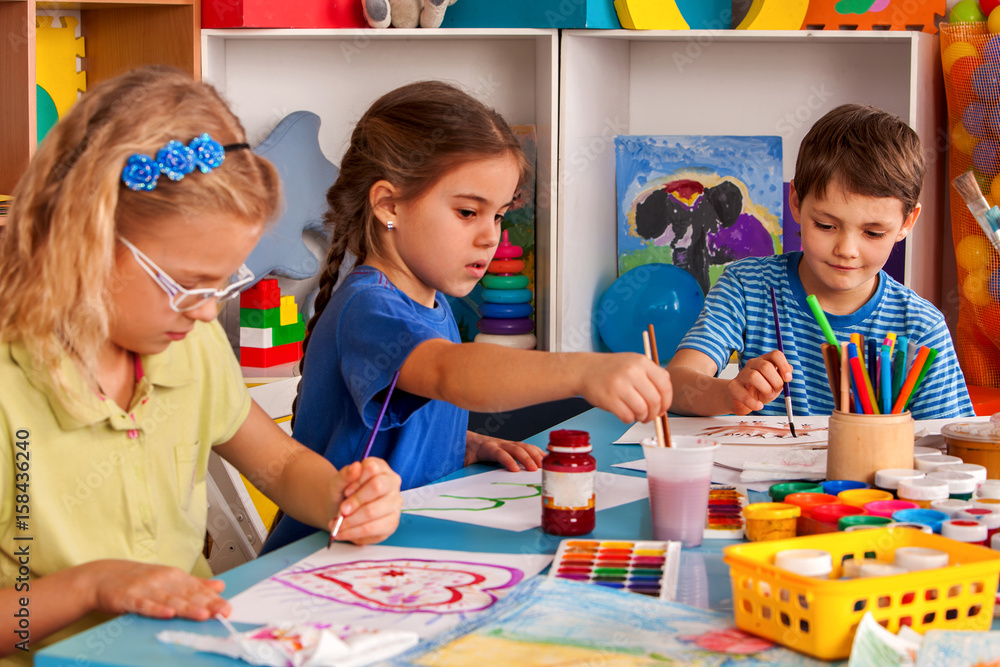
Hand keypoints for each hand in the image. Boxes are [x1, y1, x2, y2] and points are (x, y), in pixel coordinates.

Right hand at [86, 560, 228, 620]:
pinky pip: (144, 605)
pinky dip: (156, 609)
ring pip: (170, 600)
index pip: (198, 589)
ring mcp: (146, 588)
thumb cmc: (138, 580)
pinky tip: (168, 614)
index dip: (213, 599)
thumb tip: (219, 586)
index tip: (227, 608)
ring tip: (203, 614)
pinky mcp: (129, 598)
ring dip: (188, 607)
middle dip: (207, 604)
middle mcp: (163, 580)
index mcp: (174, 576)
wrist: (102, 576)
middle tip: (222, 612)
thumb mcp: (168, 579)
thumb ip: (194, 584)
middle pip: (188, 594)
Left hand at [330, 458, 401, 545]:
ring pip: (373, 511)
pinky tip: (343, 532)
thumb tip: (356, 466)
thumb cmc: (344, 495)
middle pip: (377, 487)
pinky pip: (372, 528)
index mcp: (380, 468)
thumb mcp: (338, 483)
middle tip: (341, 510)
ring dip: (350, 520)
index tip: (346, 491)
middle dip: (355, 501)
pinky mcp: (392, 522)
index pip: (372, 468)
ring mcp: (395, 503)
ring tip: (337, 524)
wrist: (342, 513)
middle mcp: (392, 483)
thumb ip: (345, 475)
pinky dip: (353, 532)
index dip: (357, 481)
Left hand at [464, 431, 544, 470]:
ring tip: (545, 466)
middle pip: (515, 448)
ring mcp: (506, 443)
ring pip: (523, 446)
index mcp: (486, 448)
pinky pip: (526, 447)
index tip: (515, 470)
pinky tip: (545, 459)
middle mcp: (498, 443)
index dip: (508, 460)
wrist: (463, 439)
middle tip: (535, 470)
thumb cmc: (463, 451)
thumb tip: (459, 479)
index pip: (499, 453)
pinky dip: (537, 452)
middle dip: (526, 458)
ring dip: (535, 455)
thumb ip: (463, 466)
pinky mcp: (511, 445)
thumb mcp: (460, 460)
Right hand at [578, 353, 671, 423]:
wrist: (585, 369)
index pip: (665, 385)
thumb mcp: (634, 364)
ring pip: (642, 410)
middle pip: (655, 400)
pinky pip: (627, 416)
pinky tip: (625, 414)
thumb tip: (663, 404)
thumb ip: (651, 379)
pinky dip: (629, 419)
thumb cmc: (612, 370)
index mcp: (641, 362)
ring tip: (637, 415)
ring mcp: (619, 385)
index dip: (667, 401)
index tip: (662, 408)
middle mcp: (631, 371)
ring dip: (642, 417)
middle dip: (654, 413)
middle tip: (649, 416)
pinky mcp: (608, 398)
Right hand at [726, 350, 791, 413]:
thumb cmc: (759, 391)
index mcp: (764, 361)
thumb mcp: (775, 384)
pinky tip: (758, 405)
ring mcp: (741, 374)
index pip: (775, 355)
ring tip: (767, 396)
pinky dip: (753, 402)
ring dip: (765, 389)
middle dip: (775, 381)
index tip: (788, 379)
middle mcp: (752, 364)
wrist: (741, 401)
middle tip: (776, 391)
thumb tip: (789, 368)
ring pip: (754, 376)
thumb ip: (782, 377)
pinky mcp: (732, 386)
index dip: (783, 366)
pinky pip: (743, 393)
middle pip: (765, 366)